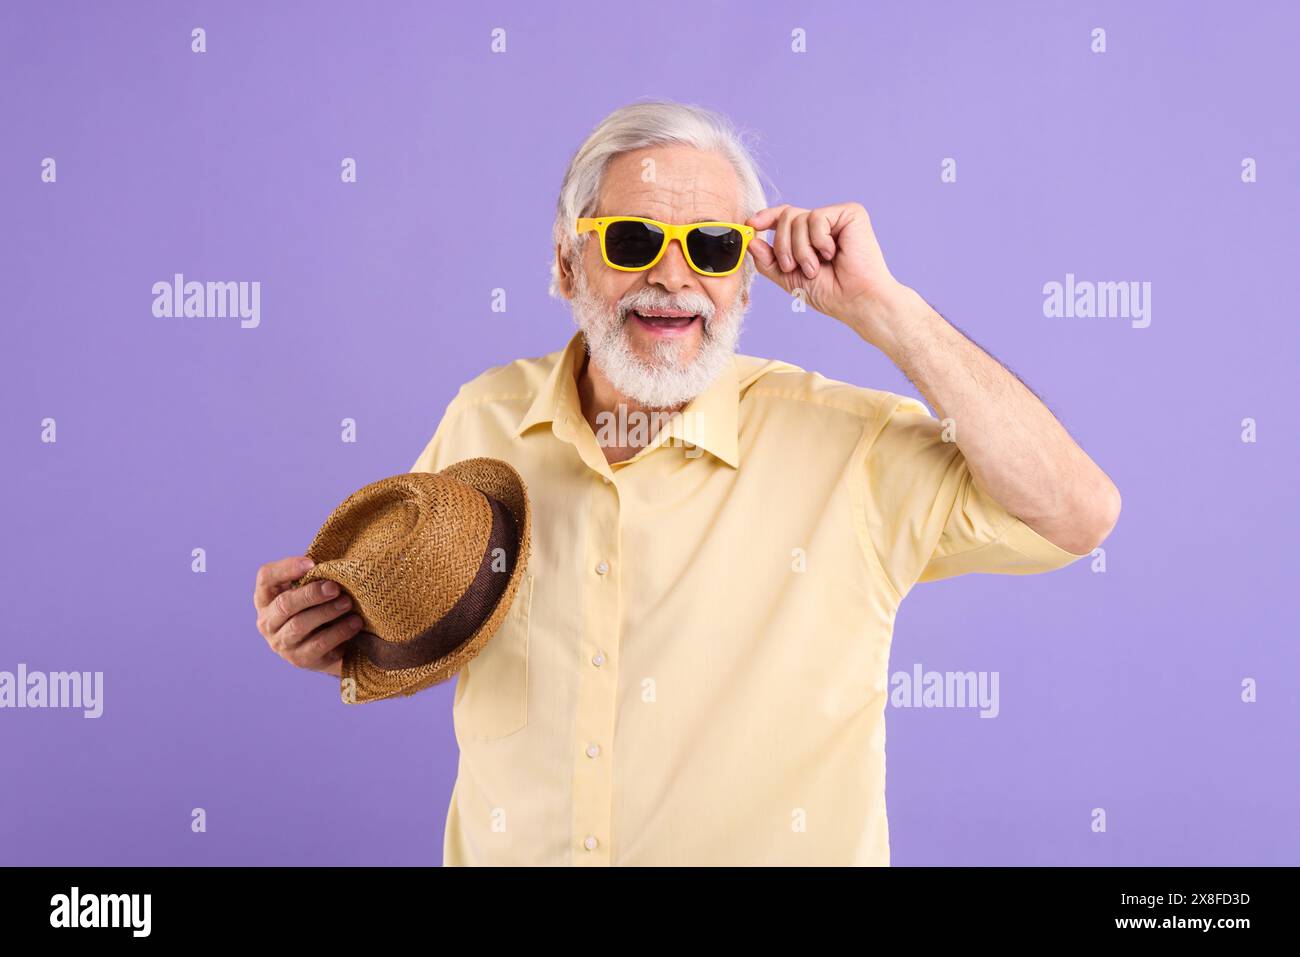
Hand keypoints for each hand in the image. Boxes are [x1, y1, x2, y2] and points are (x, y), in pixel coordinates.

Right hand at [254, 556, 362, 677]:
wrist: (330, 647)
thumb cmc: (320, 607)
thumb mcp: (312, 588)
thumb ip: (315, 575)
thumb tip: (335, 558)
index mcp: (267, 597)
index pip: (266, 577)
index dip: (286, 568)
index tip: (311, 563)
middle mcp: (267, 621)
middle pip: (284, 604)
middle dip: (312, 594)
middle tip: (335, 587)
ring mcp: (281, 643)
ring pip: (300, 625)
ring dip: (327, 612)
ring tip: (348, 603)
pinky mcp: (299, 660)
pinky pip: (318, 645)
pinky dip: (339, 632)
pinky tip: (355, 623)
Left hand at [746, 202, 912, 344]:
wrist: (855, 300)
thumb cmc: (830, 292)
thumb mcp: (789, 278)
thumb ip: (768, 261)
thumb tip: (751, 242)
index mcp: (811, 235)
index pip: (784, 216)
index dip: (765, 218)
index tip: (751, 225)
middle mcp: (824, 222)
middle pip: (786, 216)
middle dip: (783, 246)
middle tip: (793, 267)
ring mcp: (837, 216)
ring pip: (798, 218)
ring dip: (801, 250)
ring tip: (816, 267)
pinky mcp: (851, 213)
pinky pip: (816, 217)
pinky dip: (818, 241)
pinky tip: (832, 253)